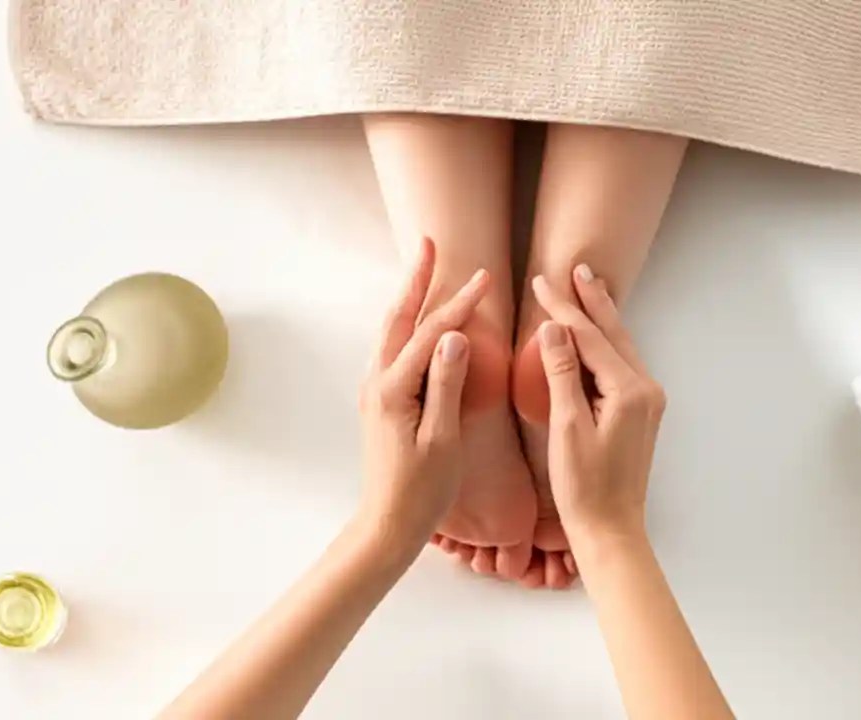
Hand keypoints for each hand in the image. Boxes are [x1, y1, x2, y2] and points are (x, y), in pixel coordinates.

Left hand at [357, 238, 489, 554]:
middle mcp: (378, 382)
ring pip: (392, 331)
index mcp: (394, 389)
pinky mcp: (381, 401)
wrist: (387, 524)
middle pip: (398, 318)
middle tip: (430, 244)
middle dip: (417, 280)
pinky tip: (419, 321)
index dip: (458, 304)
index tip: (484, 278)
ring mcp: (376, 391)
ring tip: (425, 270)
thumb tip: (455, 336)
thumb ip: (447, 384)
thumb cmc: (421, 489)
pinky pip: (393, 350)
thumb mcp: (442, 438)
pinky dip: (408, 325)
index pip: (431, 334)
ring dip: (409, 298)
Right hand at [531, 266, 666, 542]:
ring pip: (621, 347)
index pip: (590, 336)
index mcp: (629, 390)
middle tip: (577, 268)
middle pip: (614, 333)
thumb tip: (555, 327)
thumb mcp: (567, 427)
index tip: (542, 281)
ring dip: (602, 318)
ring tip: (588, 289)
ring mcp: (647, 402)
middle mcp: (645, 390)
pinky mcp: (640, 414)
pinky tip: (596, 336)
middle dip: (592, 301)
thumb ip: (561, 373)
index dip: (563, 307)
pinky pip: (621, 365)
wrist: (611, 529)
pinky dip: (606, 344)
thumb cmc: (585, 486)